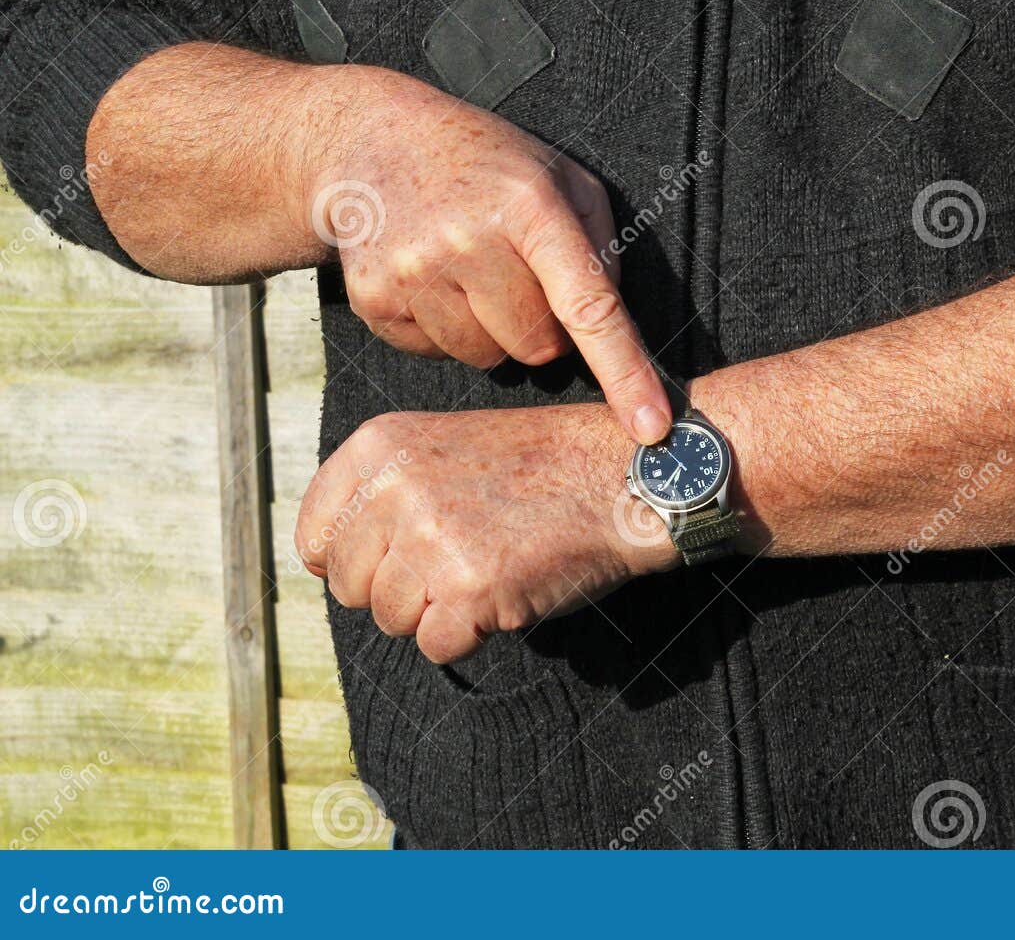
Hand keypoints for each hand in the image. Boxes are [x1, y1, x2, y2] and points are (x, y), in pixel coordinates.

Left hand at [293, 405, 678, 662]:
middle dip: (395, 590)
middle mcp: (395, 488)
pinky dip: (470, 635)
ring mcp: (431, 538)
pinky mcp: (468, 588)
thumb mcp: (446, 446)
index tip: (385, 562)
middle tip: (453, 565)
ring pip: (390, 619)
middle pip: (347, 584)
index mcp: (380, 445)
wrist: (622, 476)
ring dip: (436, 613)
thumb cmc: (543, 466)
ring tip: (488, 570)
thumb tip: (323, 560)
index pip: (315, 534)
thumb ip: (383, 489)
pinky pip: (435, 646)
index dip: (347, 561)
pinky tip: (505, 593)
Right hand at [300, 66, 670, 442]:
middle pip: (538, 347)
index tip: (651, 428)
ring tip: (470, 271)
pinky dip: (445, 329)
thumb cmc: (486, 165)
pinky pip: (437, 355)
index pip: (587, 305)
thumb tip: (611, 328)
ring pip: (488, 358)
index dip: (624, 370)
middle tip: (518, 277)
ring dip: (492, 330)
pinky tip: (433, 278)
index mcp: (529, 206)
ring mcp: (413, 271)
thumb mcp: (560, 178)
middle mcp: (468, 239)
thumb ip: (600, 246)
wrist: (370, 139)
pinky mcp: (373, 299)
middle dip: (541, 327)